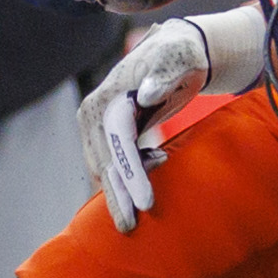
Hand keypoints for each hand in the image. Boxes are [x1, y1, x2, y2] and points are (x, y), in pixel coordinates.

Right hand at [79, 13, 266, 230]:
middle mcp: (95, 111)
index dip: (133, 173)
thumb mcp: (179, 58)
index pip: (119, 142)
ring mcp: (97, 123)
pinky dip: (125, 177)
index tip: (146, 202)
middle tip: (130, 227)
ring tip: (132, 220)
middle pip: (105, 161)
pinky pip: (112, 162)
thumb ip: (165, 74)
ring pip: (104, 166)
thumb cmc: (181, 54)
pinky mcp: (107, 132)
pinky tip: (147, 184)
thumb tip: (147, 94)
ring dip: (118, 192)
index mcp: (110, 96)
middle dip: (118, 195)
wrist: (176, 50)